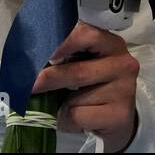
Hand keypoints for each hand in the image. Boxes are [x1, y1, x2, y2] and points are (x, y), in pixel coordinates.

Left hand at [31, 21, 139, 151]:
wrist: (116, 117)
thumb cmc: (93, 85)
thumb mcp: (82, 65)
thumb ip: (65, 58)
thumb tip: (29, 62)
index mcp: (111, 44)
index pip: (88, 35)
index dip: (64, 42)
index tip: (44, 52)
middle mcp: (123, 63)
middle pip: (79, 70)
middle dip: (50, 78)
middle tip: (29, 85)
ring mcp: (125, 90)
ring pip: (77, 97)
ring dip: (60, 103)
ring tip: (60, 105)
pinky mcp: (120, 115)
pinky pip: (79, 116)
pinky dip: (67, 119)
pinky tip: (73, 118)